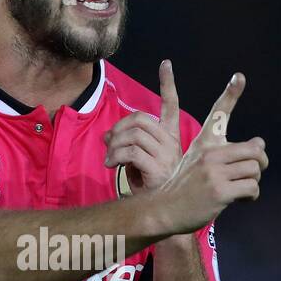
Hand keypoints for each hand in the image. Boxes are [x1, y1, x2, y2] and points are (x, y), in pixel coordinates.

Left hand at [102, 60, 183, 192]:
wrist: (161, 215)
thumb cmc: (148, 186)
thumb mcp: (137, 161)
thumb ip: (126, 143)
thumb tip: (108, 134)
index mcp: (171, 138)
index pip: (171, 106)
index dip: (168, 84)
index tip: (166, 64)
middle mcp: (172, 144)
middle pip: (141, 119)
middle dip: (120, 127)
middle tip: (109, 142)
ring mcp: (167, 156)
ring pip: (134, 135)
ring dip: (115, 144)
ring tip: (110, 158)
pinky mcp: (158, 169)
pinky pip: (131, 152)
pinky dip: (115, 156)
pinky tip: (111, 166)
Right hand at [153, 67, 266, 234]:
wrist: (164, 210)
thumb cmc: (185, 189)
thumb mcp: (200, 164)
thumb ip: (228, 153)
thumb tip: (260, 143)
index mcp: (204, 144)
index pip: (219, 114)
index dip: (230, 94)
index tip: (239, 76)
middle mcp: (209, 154)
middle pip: (254, 149)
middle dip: (260, 163)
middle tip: (254, 173)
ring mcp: (214, 172)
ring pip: (255, 169)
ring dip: (254, 183)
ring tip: (243, 191)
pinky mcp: (220, 191)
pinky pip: (252, 187)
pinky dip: (251, 196)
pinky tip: (241, 201)